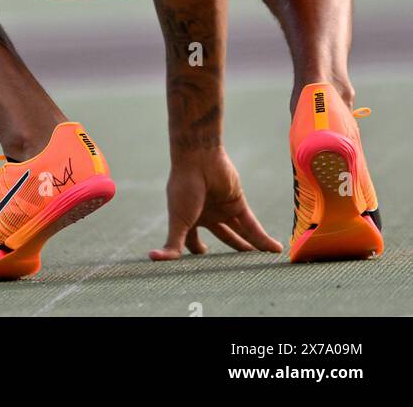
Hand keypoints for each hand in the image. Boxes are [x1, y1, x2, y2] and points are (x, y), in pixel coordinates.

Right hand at [150, 148, 282, 259]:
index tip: (203, 266)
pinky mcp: (238, 203)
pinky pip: (253, 225)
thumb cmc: (183, 188)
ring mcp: (224, 208)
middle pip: (224, 236)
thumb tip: (152, 259)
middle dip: (233, 250)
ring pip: (241, 233)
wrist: (197, 158)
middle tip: (244, 268)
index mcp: (190, 219)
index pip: (194, 242)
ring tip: (263, 262)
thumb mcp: (178, 220)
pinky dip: (263, 238)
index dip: (198, 252)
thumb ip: (173, 244)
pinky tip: (273, 250)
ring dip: (251, 247)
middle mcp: (209, 214)